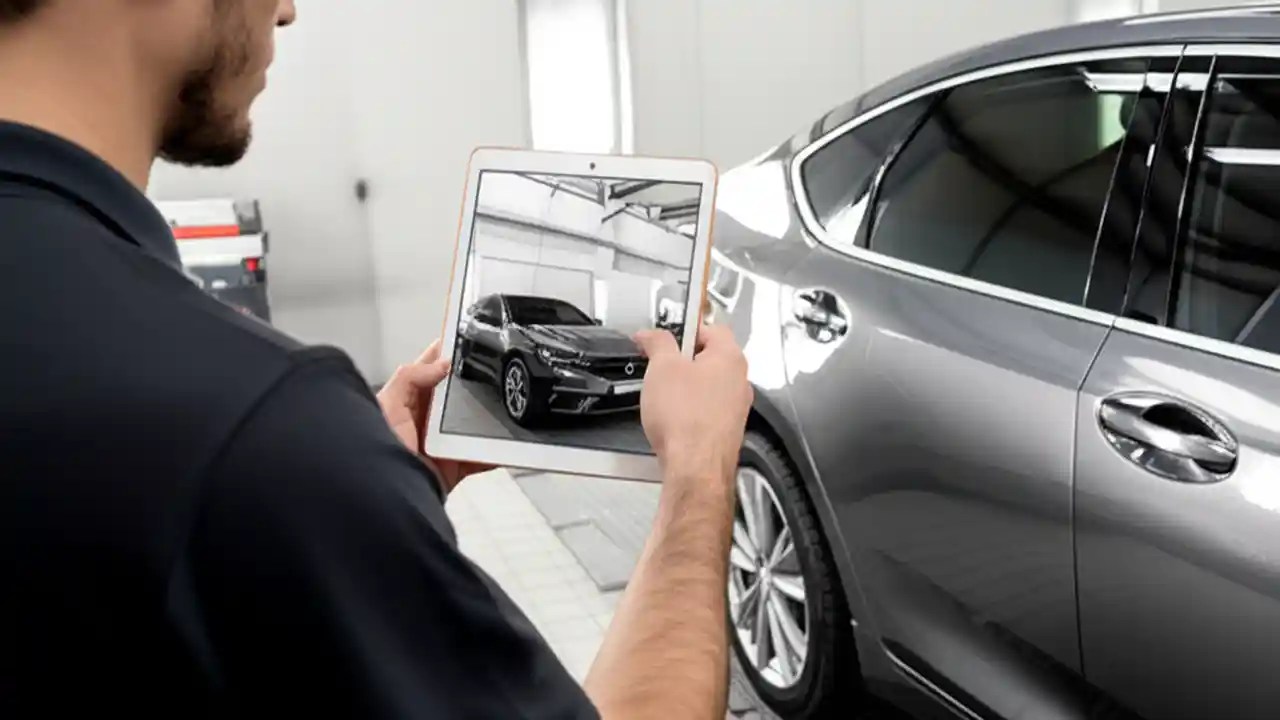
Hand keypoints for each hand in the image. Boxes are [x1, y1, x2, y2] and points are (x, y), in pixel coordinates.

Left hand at [377, 340, 493, 492]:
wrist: (383, 501)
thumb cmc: (371, 456)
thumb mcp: (386, 405)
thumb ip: (410, 378)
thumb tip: (442, 363)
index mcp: (407, 399)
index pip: (431, 368)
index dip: (448, 352)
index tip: (468, 338)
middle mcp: (425, 420)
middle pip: (458, 394)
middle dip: (475, 384)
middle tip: (493, 371)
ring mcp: (441, 443)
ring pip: (473, 423)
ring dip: (487, 418)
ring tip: (503, 405)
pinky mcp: (454, 466)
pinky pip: (481, 455)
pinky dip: (495, 452)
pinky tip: (504, 444)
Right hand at [633, 324, 751, 486]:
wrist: (695, 468)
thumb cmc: (686, 420)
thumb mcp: (661, 368)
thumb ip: (657, 343)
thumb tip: (651, 334)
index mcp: (730, 358)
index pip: (711, 328)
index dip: (684, 329)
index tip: (663, 337)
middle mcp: (739, 381)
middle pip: (709, 357)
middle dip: (682, 361)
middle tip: (660, 367)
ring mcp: (735, 408)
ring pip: (707, 386)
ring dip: (685, 388)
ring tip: (664, 398)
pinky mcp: (725, 430)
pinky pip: (706, 410)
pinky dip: (689, 411)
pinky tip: (672, 421)